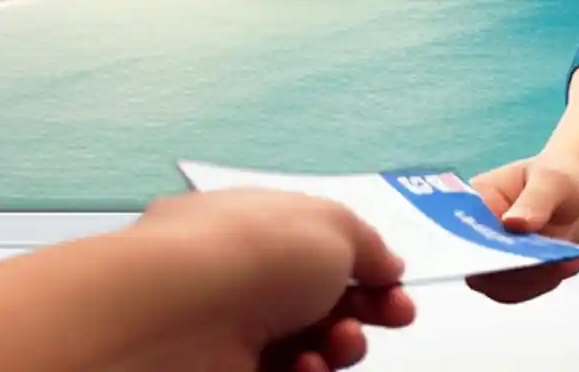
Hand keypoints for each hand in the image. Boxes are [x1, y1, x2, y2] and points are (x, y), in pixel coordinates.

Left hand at [134, 189, 416, 370]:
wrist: (183, 316)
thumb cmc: (257, 253)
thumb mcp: (334, 225)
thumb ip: (367, 245)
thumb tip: (386, 264)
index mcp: (257, 221)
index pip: (316, 244)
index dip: (363, 265)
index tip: (396, 283)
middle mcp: (242, 272)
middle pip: (319, 298)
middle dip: (364, 309)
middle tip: (392, 314)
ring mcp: (232, 327)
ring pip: (308, 343)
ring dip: (341, 344)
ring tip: (341, 341)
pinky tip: (308, 366)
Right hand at [464, 156, 578, 303]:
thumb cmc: (560, 175)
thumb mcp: (552, 180)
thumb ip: (534, 200)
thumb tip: (512, 224)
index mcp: (476, 202)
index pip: (459, 228)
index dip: (469, 245)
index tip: (499, 253)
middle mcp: (481, 233)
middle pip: (477, 264)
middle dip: (509, 270)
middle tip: (546, 261)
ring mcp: (500, 256)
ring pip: (501, 285)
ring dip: (534, 279)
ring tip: (564, 261)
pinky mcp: (520, 274)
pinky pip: (525, 290)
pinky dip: (548, 281)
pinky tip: (570, 263)